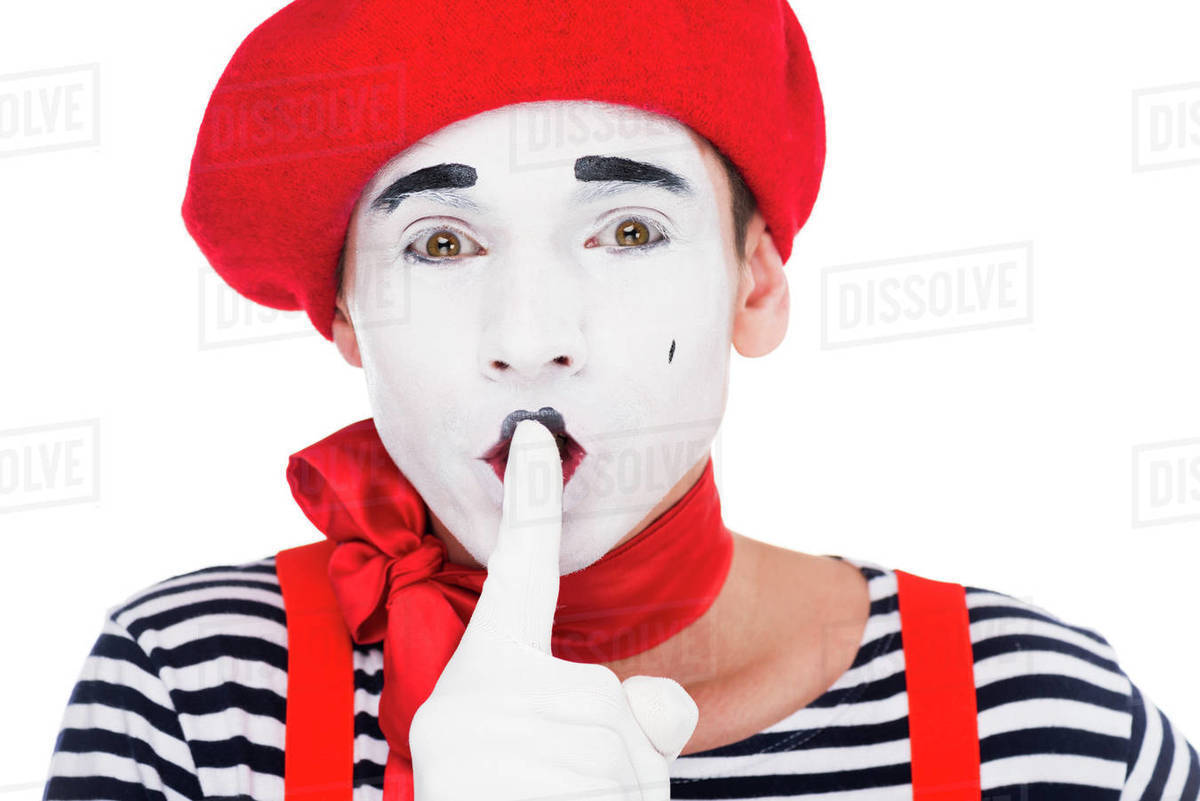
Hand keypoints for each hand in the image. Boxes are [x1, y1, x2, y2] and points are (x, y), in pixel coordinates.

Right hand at [409, 419, 698, 800]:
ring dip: (610, 795)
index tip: (533, 433)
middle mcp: (486, 697)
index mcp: (481, 672)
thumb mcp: (528, 743)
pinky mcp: (545, 786)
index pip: (517, 572)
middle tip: (541, 790)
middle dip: (608, 755)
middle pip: (616, 701)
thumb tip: (666, 704)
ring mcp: (510, 745)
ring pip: (631, 756)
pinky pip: (631, 790)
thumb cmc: (502, 796)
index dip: (529, 500)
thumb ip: (603, 708)